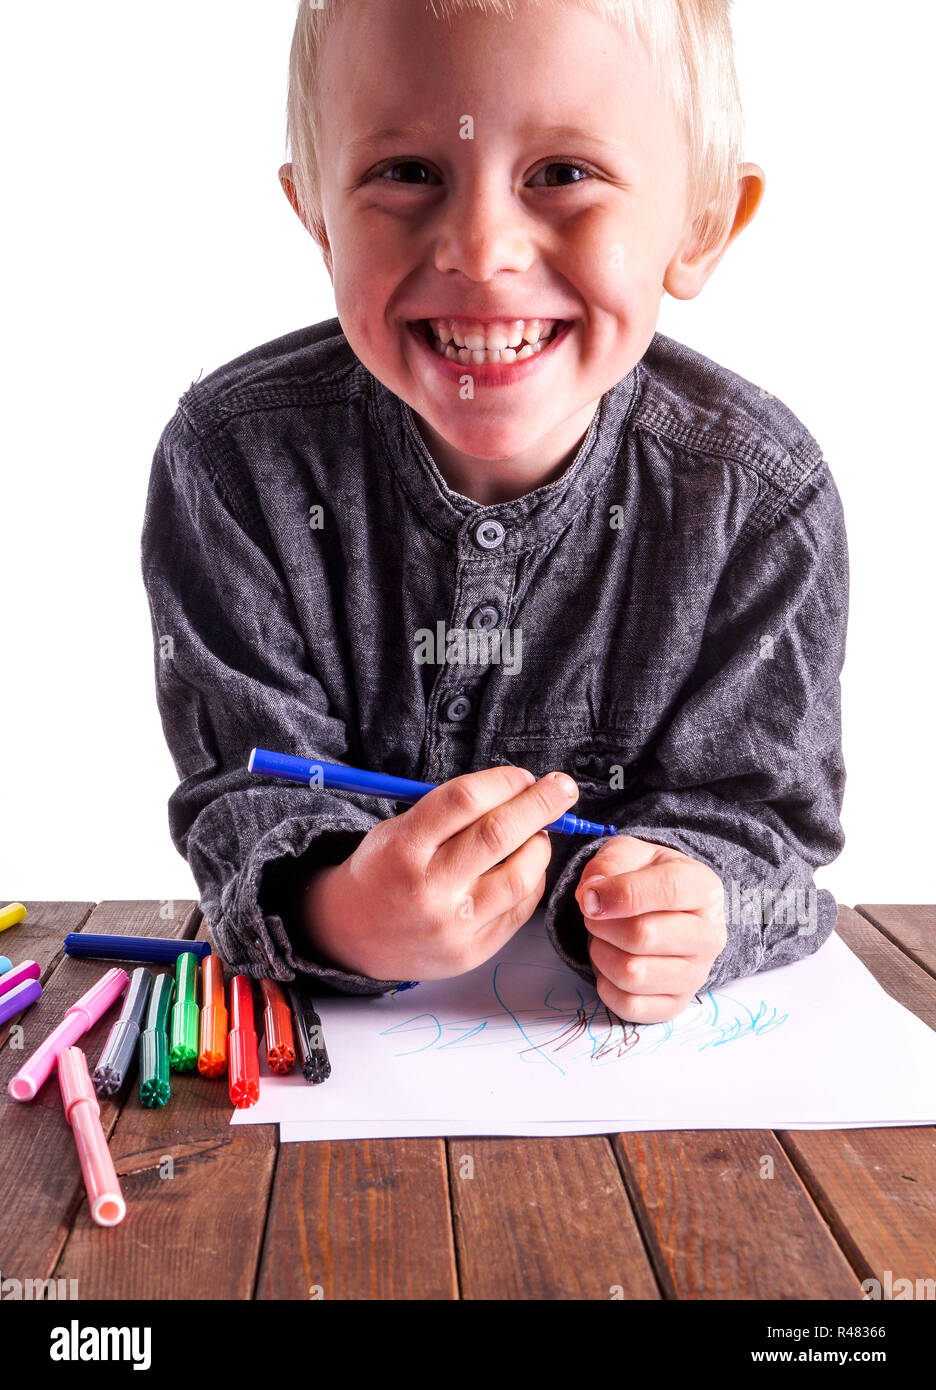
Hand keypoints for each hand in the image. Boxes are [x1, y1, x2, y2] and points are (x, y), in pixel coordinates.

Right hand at [301, 765, 580, 980]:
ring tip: (540, 833)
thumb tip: (521, 790)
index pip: (465, 799)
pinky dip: (532, 881)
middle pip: (498, 834)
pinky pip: (520, 910)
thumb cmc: (384, 870)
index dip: (504, 781)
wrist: (353, 935)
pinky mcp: (471, 951)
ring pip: (520, 876)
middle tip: (563, 788)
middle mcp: (428, 887)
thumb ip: (452, 812)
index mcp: (403, 847)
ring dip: (540, 846)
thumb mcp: (398, 829)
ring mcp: (452, 925)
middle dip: (540, 804)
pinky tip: (526, 868)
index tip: (526, 776)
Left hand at [574, 835, 725, 1022]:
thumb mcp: (629, 853)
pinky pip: (629, 1005)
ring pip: (633, 973)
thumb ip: (609, 863)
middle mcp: (709, 935)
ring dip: (601, 953)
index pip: (668, 890)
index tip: (589, 896)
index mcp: (704, 888)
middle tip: (594, 915)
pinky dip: (605, 984)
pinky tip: (610, 965)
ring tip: (602, 938)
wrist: (662, 910)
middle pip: (644, 936)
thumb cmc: (645, 878)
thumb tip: (591, 896)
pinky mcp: (676, 1004)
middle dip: (603, 924)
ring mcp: (697, 974)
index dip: (621, 893)